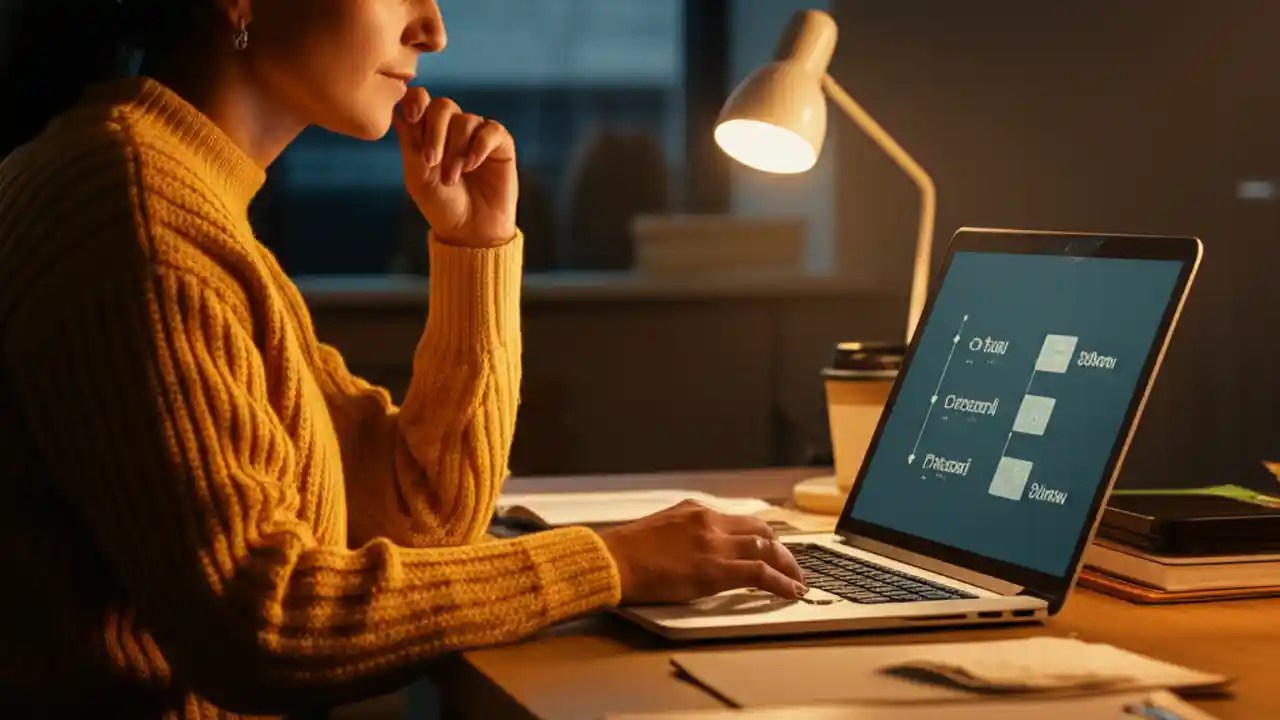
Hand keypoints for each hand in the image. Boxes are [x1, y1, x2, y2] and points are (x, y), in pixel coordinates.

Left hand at [392, 87, 517, 247]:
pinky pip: (491, 131)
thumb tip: (396, 107)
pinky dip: (479, 146)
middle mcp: (452, 129)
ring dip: (455, 151)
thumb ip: (410, 142)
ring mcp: (477, 135)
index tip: (412, 117)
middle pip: (443, 106)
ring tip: (451, 178)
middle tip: (431, 162)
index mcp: (427, 132)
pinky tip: (472, 166)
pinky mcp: (500, 145)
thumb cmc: (441, 205)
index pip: (420, 100)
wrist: (470, 230)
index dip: (416, 100)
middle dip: (435, 133)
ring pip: (465, 121)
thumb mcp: (417, 176)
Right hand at [597, 501, 807, 604]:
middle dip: (781, 548)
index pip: (739, 520)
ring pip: (767, 548)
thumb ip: (684, 533)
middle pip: (761, 529)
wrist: (612, 561)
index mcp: (695, 510)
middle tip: (790, 564)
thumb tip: (695, 548)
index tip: (769, 546)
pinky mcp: (716, 569)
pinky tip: (792, 592)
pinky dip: (782, 582)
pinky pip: (761, 573)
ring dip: (788, 566)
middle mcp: (710, 521)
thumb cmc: (625, 552)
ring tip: (798, 580)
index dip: (760, 535)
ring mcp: (714, 544)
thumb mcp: (659, 529)